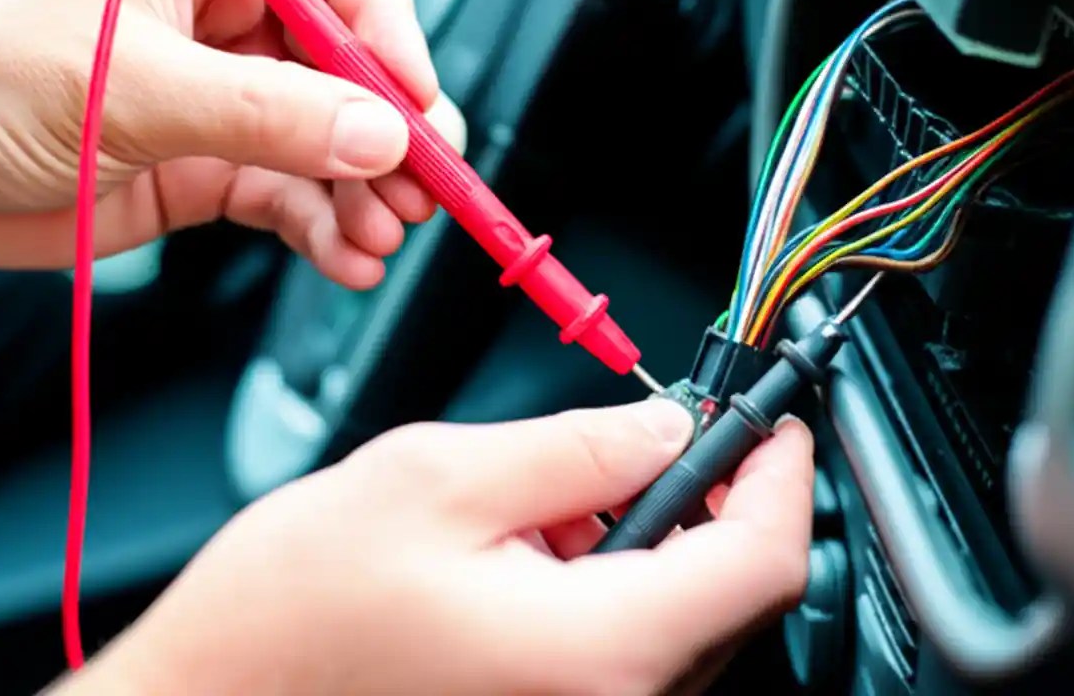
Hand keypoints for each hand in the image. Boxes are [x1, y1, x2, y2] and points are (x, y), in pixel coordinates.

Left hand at [0, 0, 463, 287]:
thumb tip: (377, 134)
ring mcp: (225, 100)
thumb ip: (267, 113)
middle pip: (348, 68)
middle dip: (388, 135)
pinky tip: (348, 257)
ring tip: (380, 235)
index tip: (414, 103)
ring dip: (366, 196)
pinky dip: (328, 231)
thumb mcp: (135, 91)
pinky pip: (295, 196)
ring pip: (331, 142)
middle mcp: (222, 22)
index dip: (387, 36)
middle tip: (421, 186)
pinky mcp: (217, 167)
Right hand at [54, 400, 813, 694]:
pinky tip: (544, 550)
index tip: (774, 422)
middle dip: (715, 495)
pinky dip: (617, 584)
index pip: (762, 560)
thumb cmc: (290, 620)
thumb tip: (662, 426)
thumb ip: (574, 447)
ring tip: (564, 493)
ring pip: (681, 620)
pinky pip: (629, 651)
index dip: (784, 474)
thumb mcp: (435, 480)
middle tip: (665, 429)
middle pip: (732, 594)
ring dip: (656, 538)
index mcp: (596, 648)